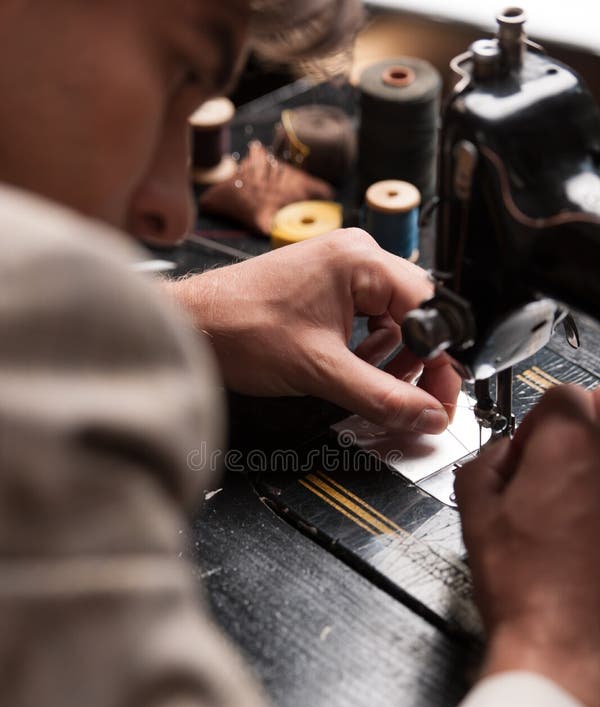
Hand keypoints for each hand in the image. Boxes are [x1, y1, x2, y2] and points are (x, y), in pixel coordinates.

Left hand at [168, 229, 460, 432]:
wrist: (192, 325)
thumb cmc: (238, 328)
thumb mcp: (321, 372)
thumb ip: (381, 397)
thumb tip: (425, 415)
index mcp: (359, 261)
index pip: (428, 309)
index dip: (440, 359)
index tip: (440, 396)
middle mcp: (353, 256)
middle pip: (413, 312)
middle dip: (416, 359)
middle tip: (416, 399)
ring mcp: (337, 269)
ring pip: (390, 317)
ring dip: (391, 355)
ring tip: (374, 382)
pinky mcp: (323, 286)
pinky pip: (365, 316)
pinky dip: (367, 347)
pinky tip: (354, 367)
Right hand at [455, 384, 599, 706]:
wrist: (566, 648)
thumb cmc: (526, 587)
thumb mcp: (476, 515)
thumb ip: (482, 464)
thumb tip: (497, 456)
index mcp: (568, 441)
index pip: (561, 395)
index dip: (536, 424)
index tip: (527, 455)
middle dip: (577, 435)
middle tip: (554, 473)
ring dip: (592, 466)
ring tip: (573, 506)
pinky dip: (599, 500)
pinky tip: (587, 534)